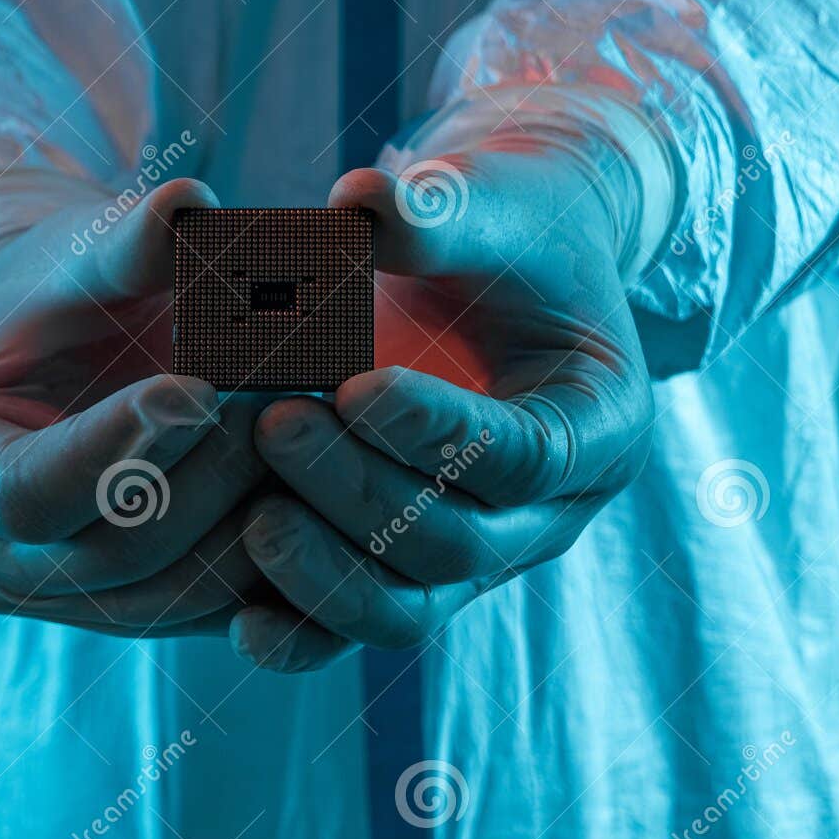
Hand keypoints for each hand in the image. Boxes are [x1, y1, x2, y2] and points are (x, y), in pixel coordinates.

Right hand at [0, 175, 272, 636]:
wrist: (60, 348)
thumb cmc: (57, 290)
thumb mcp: (76, 256)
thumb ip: (125, 243)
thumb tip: (188, 204)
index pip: (29, 490)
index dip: (121, 442)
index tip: (201, 381)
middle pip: (111, 554)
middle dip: (206, 476)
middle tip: (281, 396)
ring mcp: (59, 602)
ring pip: (170, 597)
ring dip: (251, 519)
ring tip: (307, 433)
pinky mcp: (130, 613)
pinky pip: (207, 612)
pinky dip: (269, 557)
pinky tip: (319, 486)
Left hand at [229, 140, 654, 670]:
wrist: (504, 276)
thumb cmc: (505, 231)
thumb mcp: (488, 204)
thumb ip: (436, 211)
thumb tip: (359, 203)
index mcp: (598, 423)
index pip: (527, 453)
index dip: (439, 430)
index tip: (354, 387)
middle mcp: (551, 511)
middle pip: (464, 541)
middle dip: (363, 493)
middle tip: (276, 424)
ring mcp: (485, 553)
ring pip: (414, 604)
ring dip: (330, 574)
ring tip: (253, 518)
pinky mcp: (419, 574)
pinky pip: (364, 623)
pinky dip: (307, 634)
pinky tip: (240, 623)